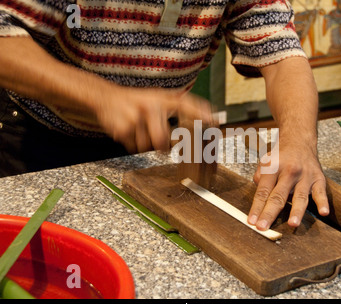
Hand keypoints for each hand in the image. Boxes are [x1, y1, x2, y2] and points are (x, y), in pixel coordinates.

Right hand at [95, 86, 212, 153]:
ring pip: (147, 147)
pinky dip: (131, 143)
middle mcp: (150, 106)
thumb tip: (207, 119)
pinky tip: (128, 130)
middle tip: (159, 143)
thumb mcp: (157, 99)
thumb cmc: (137, 102)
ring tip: (139, 129)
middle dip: (161, 147)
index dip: (198, 112)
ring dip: (144, 143)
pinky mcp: (122, 128)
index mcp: (161, 98)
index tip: (212, 120)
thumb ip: (178, 108)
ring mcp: (135, 117)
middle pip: (162, 140)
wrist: (106, 98)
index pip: (183, 104)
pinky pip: (133, 147)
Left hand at [247, 134, 328, 229]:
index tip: (252, 222)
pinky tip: (323, 212)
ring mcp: (305, 176)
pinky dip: (323, 202)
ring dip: (296, 211)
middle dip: (270, 213)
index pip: (263, 191)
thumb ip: (259, 178)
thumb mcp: (264, 161)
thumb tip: (259, 197)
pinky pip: (321, 192)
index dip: (257, 208)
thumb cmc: (280, 156)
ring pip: (300, 197)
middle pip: (278, 196)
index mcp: (273, 168)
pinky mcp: (318, 179)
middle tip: (263, 227)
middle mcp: (289, 172)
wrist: (300, 141)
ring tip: (292, 224)